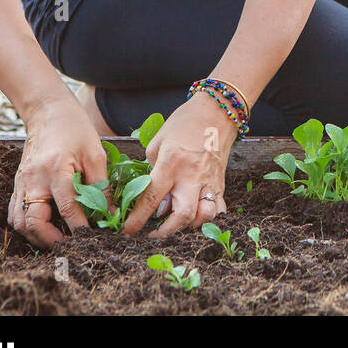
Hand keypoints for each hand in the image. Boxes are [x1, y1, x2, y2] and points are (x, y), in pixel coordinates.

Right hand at [9, 97, 107, 249]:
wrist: (48, 112)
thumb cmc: (75, 129)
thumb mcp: (95, 153)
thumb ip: (100, 185)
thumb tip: (108, 213)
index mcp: (56, 170)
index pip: (67, 207)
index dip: (79, 227)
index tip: (92, 238)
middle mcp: (33, 179)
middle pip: (32, 222)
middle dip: (50, 239)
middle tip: (70, 245)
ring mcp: (21, 183)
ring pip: (18, 221)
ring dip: (35, 235)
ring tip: (57, 239)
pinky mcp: (18, 184)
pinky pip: (15, 212)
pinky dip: (27, 224)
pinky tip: (45, 226)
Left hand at [121, 91, 234, 238]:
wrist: (217, 111)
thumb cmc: (184, 123)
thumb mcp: (158, 142)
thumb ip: (152, 171)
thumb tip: (152, 196)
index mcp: (171, 163)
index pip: (152, 198)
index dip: (137, 219)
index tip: (127, 231)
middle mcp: (192, 175)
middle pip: (181, 216)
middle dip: (164, 232)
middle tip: (151, 236)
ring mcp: (209, 181)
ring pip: (203, 216)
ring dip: (188, 227)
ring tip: (174, 226)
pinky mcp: (221, 183)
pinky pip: (219, 209)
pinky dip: (208, 218)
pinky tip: (196, 218)